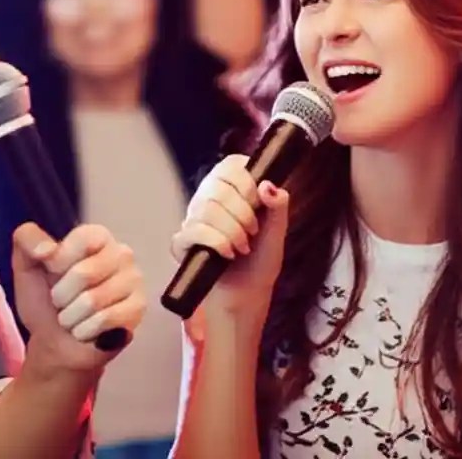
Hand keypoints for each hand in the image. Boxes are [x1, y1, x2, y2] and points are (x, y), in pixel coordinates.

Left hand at [11, 223, 144, 372]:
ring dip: (70, 316)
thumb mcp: (25, 264)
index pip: (83, 238)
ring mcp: (133, 281)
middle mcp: (121, 254)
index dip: (59, 261)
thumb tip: (48, 249)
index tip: (52, 272)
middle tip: (61, 301)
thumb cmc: (44, 300)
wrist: (54, 342)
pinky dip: (84, 330)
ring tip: (72, 316)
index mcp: (97, 237)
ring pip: (93, 300)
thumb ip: (27, 239)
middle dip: (61, 295)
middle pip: (84, 273)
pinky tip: (85, 330)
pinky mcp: (138, 309)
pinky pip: (106, 320)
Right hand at [171, 155, 289, 316]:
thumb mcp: (277, 232)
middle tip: (253, 231)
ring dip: (232, 232)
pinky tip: (227, 254)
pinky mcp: (183, 242)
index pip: (230, 165)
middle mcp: (209, 199)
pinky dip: (216, 243)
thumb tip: (268, 184)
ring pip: (207, 209)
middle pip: (219, 186)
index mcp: (231, 190)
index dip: (245, 181)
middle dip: (243, 212)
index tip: (258, 201)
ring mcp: (193, 219)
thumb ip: (278, 206)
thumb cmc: (259, 262)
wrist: (246, 295)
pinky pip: (194, 231)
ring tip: (242, 247)